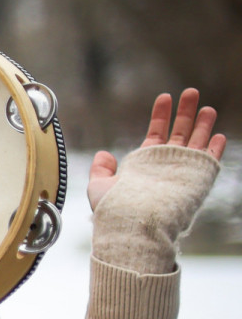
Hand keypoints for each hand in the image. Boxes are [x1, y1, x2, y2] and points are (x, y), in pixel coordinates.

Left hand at [89, 89, 224, 210]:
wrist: (132, 225)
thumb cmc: (114, 211)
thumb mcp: (100, 187)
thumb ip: (102, 170)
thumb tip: (103, 155)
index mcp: (145, 164)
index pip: (156, 133)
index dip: (161, 115)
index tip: (164, 96)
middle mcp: (165, 166)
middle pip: (180, 133)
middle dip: (186, 112)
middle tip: (192, 92)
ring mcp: (181, 172)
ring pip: (196, 144)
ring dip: (203, 125)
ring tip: (207, 108)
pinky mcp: (196, 181)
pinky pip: (208, 162)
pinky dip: (214, 149)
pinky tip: (218, 136)